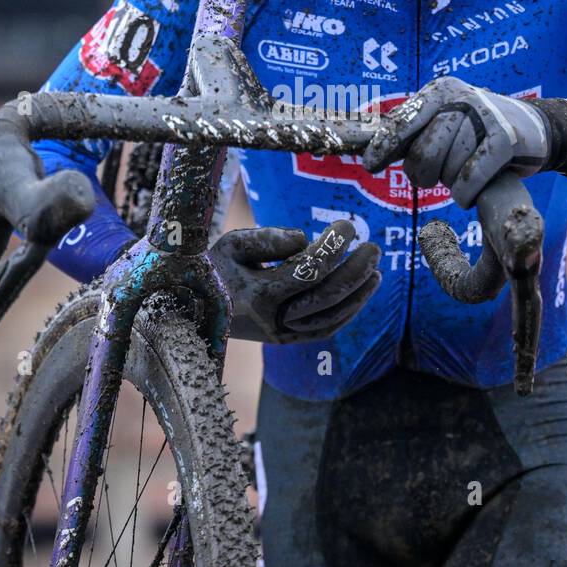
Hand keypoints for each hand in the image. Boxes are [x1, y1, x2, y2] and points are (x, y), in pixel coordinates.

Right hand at [209, 221, 380, 343]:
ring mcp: (281, 335)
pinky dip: (348, 313)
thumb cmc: (215, 268)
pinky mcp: (286, 341)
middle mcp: (272, 320)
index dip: (333, 247)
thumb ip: (268, 239)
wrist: (190, 309)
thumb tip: (305, 239)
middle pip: (326, 297)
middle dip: (355, 270)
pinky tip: (362, 293)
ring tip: (376, 271)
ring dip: (359, 295)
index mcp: (257, 294)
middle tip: (374, 247)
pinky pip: (324, 331)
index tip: (347, 225)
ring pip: (331, 319)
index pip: (308, 270)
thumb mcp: (232, 244)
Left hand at [362, 77, 550, 208]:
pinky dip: (465, 194)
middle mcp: (462, 98)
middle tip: (435, 177)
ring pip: (447, 171)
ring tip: (465, 174)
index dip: (384, 146)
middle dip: (424, 174)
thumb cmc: (477, 131)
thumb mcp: (445, 121)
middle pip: (423, 154)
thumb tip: (371, 154)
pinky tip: (470, 192)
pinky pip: (469, 180)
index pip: (403, 122)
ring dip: (452, 184)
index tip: (370, 166)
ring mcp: (486, 117)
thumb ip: (414, 133)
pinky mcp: (506, 140)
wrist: (534, 128)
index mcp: (441, 91)